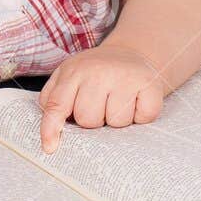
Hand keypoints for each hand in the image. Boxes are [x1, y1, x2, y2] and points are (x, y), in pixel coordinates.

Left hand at [37, 43, 166, 152]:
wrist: (130, 53)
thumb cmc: (95, 74)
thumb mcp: (68, 78)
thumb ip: (54, 102)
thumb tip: (50, 135)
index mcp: (74, 71)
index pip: (57, 105)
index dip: (51, 128)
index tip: (49, 148)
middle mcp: (99, 71)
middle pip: (88, 120)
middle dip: (94, 120)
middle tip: (102, 104)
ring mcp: (125, 76)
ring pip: (116, 122)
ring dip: (118, 119)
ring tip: (118, 102)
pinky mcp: (150, 84)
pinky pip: (143, 118)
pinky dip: (141, 116)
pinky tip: (136, 101)